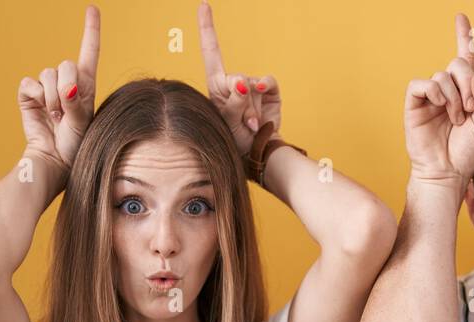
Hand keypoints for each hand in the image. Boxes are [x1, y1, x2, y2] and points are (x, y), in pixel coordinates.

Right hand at [17, 5, 100, 174]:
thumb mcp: (83, 122)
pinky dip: (36, 97)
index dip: (91, 29)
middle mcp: (67, 83)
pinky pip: (29, 83)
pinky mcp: (29, 95)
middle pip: (66, 64)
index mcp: (86, 86)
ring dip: (53, 98)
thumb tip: (67, 88)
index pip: (89, 52)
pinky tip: (42, 112)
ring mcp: (47, 88)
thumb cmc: (76, 146)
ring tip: (56, 119)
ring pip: (48, 74)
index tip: (92, 9)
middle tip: (66, 114)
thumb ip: (76, 102)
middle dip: (67, 88)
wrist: (55, 161)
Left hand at [198, 1, 281, 157]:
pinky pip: (268, 80)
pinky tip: (260, 101)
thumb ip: (232, 103)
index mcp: (216, 87)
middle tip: (242, 121)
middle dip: (237, 98)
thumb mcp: (227, 123)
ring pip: (250, 82)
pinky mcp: (269, 91)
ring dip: (250, 106)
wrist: (258, 155)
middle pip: (233, 76)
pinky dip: (265, 88)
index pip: (211, 51)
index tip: (204, 4)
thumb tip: (241, 82)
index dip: (207, 27)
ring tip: (250, 125)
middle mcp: (233, 83)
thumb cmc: (234, 141)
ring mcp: (252, 87)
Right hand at [404, 13, 473, 187]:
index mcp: (465, 92)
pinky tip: (441, 107)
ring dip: (454, 96)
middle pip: (456, 64)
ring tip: (457, 118)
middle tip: (470, 109)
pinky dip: (435, 92)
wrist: (448, 173)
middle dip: (467, 84)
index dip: (463, 37)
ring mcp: (430, 98)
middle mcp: (447, 91)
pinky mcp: (414, 105)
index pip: (465, 58)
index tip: (461, 17)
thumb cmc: (466, 152)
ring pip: (442, 75)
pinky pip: (422, 83)